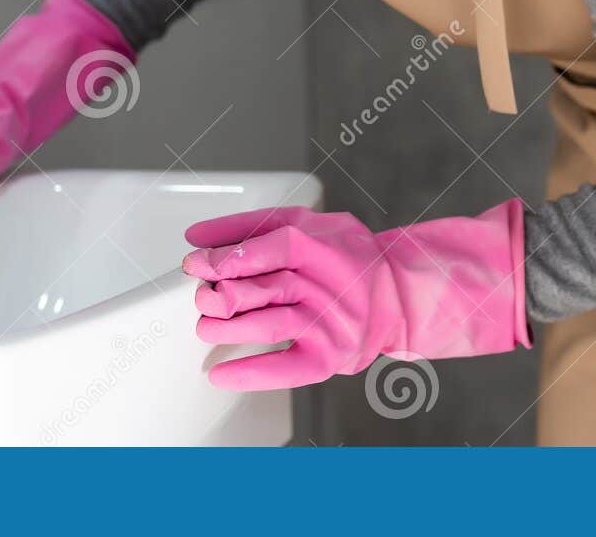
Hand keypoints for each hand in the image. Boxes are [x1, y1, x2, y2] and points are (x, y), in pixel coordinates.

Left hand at [181, 201, 531, 390]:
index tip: (197, 262)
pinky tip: (220, 374)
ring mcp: (331, 324)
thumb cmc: (347, 257)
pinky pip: (284, 370)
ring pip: (266, 326)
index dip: (227, 257)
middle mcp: (329, 286)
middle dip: (218, 293)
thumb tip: (196, 236)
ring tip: (206, 325)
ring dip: (224, 328)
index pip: (269, 248)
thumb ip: (252, 225)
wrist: (399, 296)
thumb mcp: (307, 223)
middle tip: (201, 295)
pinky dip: (248, 374)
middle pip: (262, 289)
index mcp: (323, 246)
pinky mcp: (330, 359)